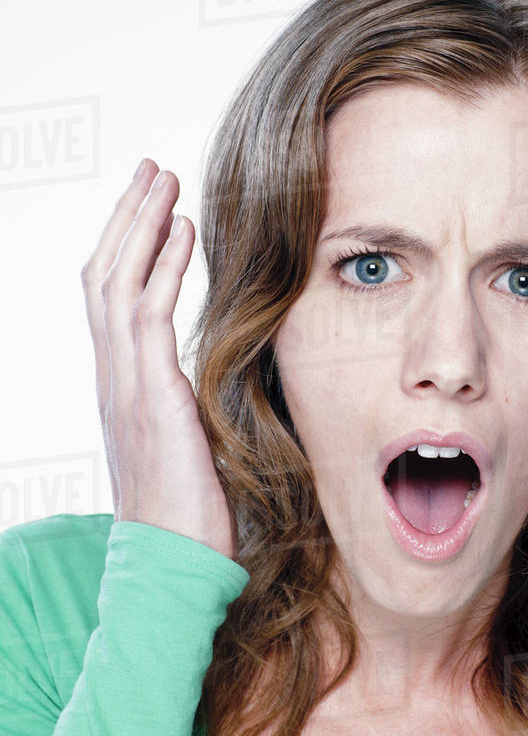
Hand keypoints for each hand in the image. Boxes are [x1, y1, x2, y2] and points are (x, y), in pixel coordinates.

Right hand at [81, 158, 238, 561]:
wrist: (172, 565)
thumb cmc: (188, 514)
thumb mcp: (187, 443)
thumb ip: (189, 403)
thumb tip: (215, 380)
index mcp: (122, 385)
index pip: (111, 297)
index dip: (127, 246)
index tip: (153, 205)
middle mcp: (115, 376)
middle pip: (105, 275)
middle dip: (128, 216)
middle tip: (152, 170)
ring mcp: (127, 384)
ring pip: (118, 282)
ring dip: (141, 223)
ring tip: (165, 179)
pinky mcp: (152, 396)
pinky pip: (148, 313)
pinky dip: (163, 264)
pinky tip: (185, 229)